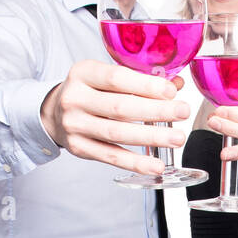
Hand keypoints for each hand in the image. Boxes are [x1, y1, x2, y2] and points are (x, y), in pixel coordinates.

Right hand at [41, 63, 188, 173]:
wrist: (55, 113)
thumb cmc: (89, 91)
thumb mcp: (106, 76)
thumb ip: (139, 78)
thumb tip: (176, 84)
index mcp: (83, 73)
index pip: (117, 78)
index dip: (146, 86)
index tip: (171, 91)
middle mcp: (74, 98)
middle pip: (120, 107)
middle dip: (156, 111)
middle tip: (183, 112)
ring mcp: (75, 125)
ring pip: (117, 134)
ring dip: (151, 137)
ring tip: (177, 138)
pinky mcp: (79, 148)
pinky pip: (111, 157)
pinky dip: (136, 162)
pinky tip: (156, 165)